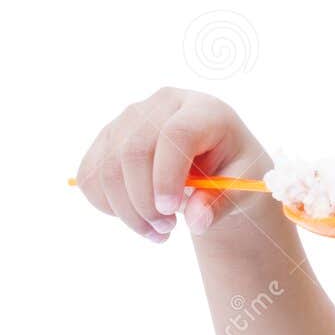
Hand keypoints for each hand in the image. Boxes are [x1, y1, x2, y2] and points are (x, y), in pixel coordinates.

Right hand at [75, 87, 270, 242]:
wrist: (215, 162)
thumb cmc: (233, 169)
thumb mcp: (243, 186)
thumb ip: (222, 202)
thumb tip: (197, 221)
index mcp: (203, 110)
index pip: (176, 134)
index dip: (167, 175)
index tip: (171, 210)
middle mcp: (162, 105)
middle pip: (134, 151)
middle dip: (145, 202)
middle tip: (167, 229)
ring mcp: (129, 119)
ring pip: (108, 168)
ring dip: (127, 211)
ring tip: (157, 230)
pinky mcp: (107, 138)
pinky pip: (90, 175)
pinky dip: (107, 205)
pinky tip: (135, 215)